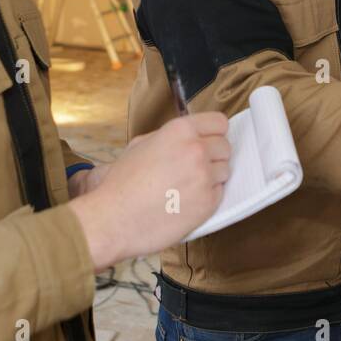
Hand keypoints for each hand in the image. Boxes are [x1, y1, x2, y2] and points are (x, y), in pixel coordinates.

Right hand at [69, 113, 230, 270]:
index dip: (213, 133)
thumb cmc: (122, 183)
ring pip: (225, 171)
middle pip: (225, 147)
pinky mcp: (208, 203)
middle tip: (192, 168)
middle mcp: (196, 149)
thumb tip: (188, 137)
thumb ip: (170, 137)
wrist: (114, 218)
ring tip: (186, 186)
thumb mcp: (140, 144)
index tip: (208, 141)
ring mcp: (204, 177)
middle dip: (213, 156)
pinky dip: (207, 197)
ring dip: (211, 177)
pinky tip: (185, 200)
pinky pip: (220, 193)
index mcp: (180, 130)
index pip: (219, 122)